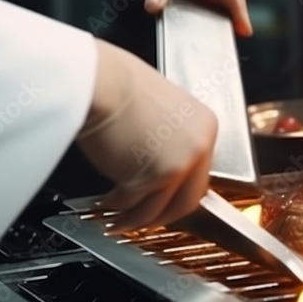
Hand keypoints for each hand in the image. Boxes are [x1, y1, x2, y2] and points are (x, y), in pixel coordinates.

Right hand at [77, 39, 217, 232]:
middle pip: (186, 200)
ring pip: (158, 209)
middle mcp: (198, 148)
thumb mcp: (161, 106)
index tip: (164, 201)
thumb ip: (170, 136)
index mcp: (205, 127)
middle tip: (143, 219)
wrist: (97, 80)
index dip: (178, 194)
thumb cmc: (117, 82)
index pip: (199, 175)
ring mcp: (176, 165)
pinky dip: (116, 209)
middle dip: (161, 215)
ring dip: (135, 220)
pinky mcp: (150, 177)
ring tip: (118, 221)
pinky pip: (132, 203)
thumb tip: (160, 161)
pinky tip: (104, 206)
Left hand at [98, 0, 252, 35]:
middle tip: (230, 45)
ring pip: (222, 7)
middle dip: (234, 21)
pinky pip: (210, 8)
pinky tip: (205, 37)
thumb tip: (152, 9)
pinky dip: (210, 21)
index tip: (246, 32)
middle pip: (231, 2)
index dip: (240, 13)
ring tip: (220, 46)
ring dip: (222, 23)